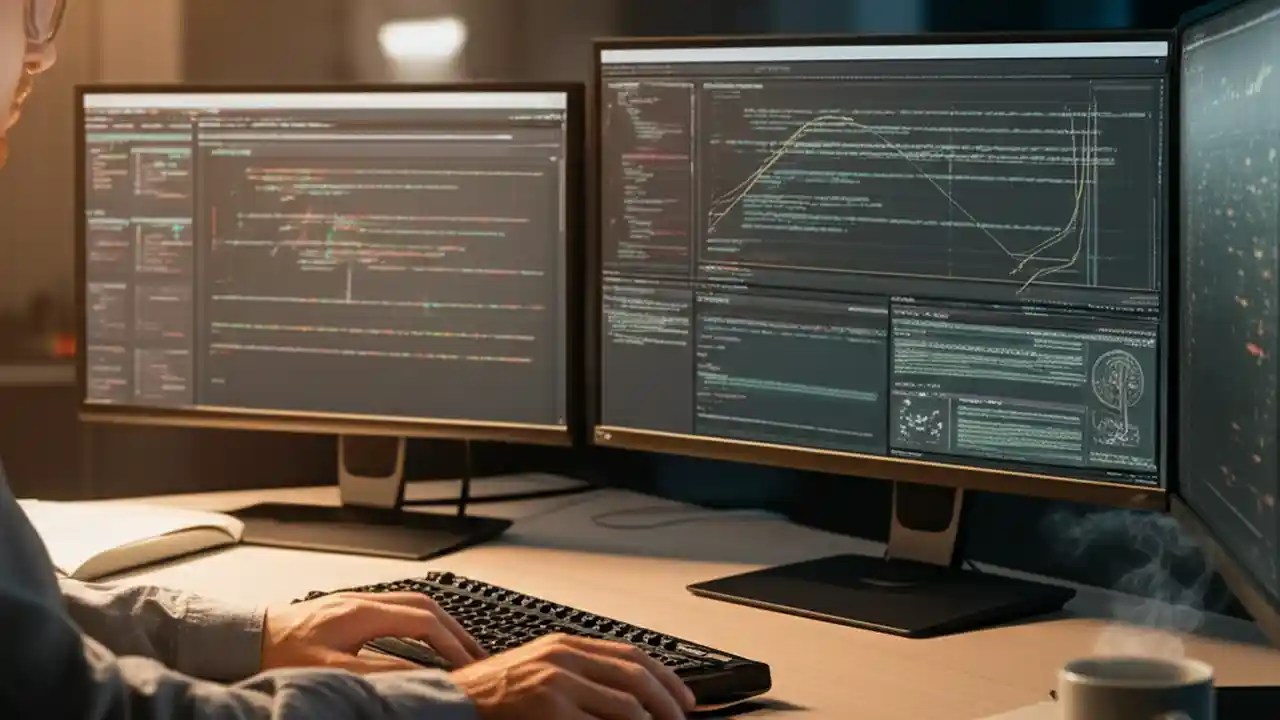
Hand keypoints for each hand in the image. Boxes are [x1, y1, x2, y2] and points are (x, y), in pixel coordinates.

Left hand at [262, 592, 486, 673]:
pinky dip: (420, 624)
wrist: (243, 639)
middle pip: (426, 605)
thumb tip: (420, 674)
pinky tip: (424, 641)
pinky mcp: (348, 609)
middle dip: (456, 629)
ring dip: (440, 624)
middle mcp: (363, 600)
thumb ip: (379, 671)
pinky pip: (397, 609)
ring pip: (413, 604)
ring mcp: (356, 602)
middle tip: (478, 653)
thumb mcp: (332, 670)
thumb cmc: (278, 655)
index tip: (470, 665)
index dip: (452, 643)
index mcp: (362, 612)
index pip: (424, 621)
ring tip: (459, 648)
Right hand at [450, 634, 695, 719]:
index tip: (682, 698)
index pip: (631, 655)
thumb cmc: (489, 698)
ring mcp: (557, 683)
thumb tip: (623, 696)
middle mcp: (564, 658)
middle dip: (668, 702)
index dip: (665, 677)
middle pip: (637, 675)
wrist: (449, 707)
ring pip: (626, 704)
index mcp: (564, 646)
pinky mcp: (549, 707)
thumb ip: (578, 676)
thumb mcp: (538, 674)